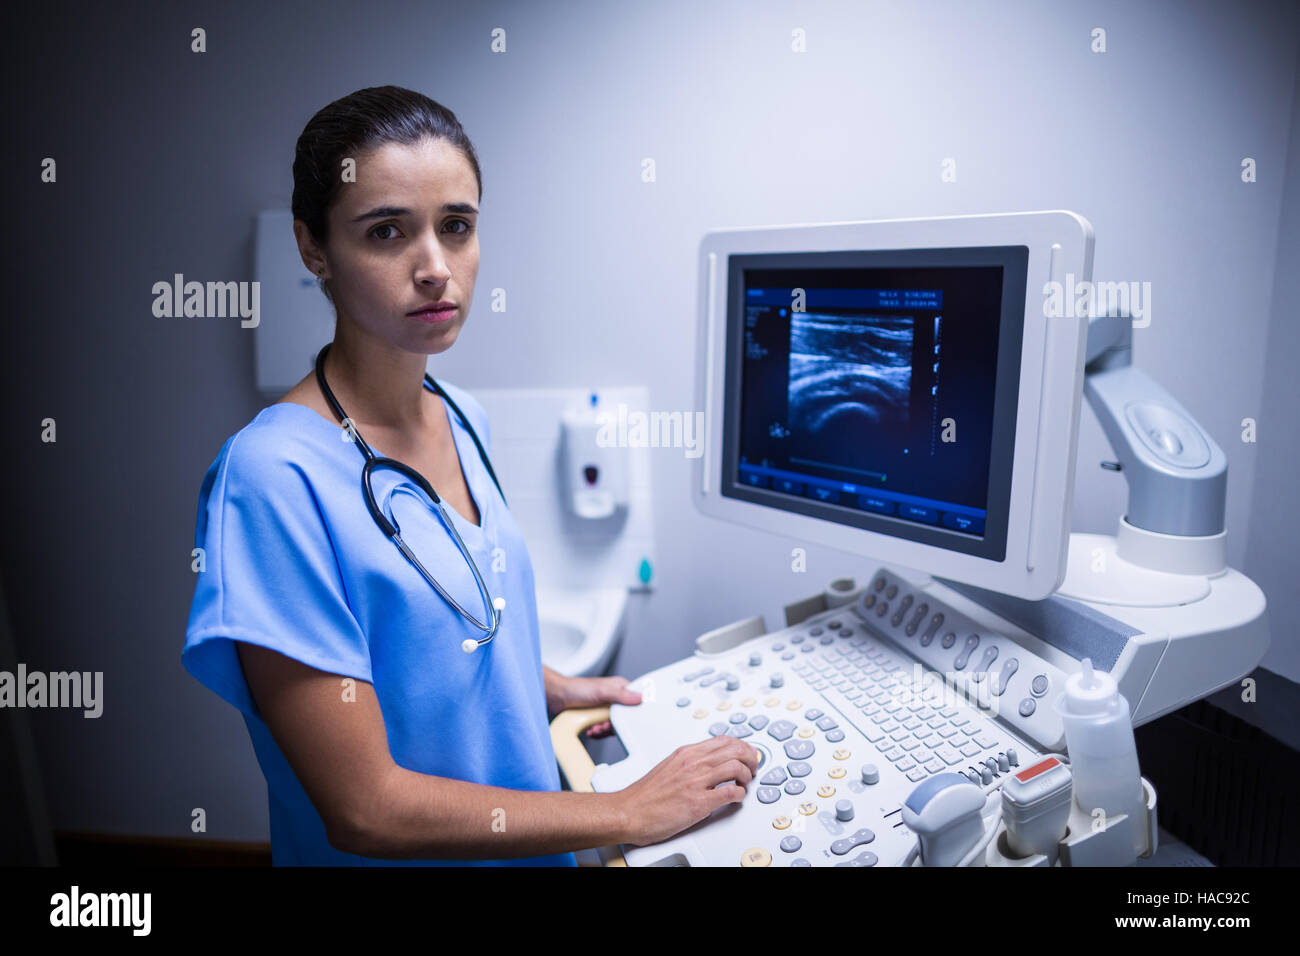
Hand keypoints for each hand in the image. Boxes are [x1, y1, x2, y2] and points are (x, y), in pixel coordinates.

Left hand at [550, 675, 641, 737]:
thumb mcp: (602, 691)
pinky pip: (602, 729)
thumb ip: (621, 695)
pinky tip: (591, 731)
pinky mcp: (595, 717)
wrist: (557, 697)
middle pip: (622, 718)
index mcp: (619, 688)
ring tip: (595, 728)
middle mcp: (613, 698)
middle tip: (604, 725)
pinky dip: (597, 732)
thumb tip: (640, 697)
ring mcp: (604, 708)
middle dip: (613, 725)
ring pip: (612, 725)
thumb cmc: (576, 688)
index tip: (623, 720)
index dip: (630, 714)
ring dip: (603, 730)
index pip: (634, 702)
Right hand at [616, 737, 759, 845]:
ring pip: (737, 767)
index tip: (747, 755)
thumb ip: (690, 763)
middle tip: (753, 769)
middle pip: (736, 750)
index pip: (724, 740)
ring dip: (747, 777)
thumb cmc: (645, 795)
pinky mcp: (698, 802)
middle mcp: (693, 763)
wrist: (629, 812)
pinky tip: (736, 798)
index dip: (742, 747)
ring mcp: (696, 782)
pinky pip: (730, 793)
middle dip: (751, 759)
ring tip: (745, 784)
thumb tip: (709, 764)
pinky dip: (740, 795)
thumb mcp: (670, 767)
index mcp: (687, 753)